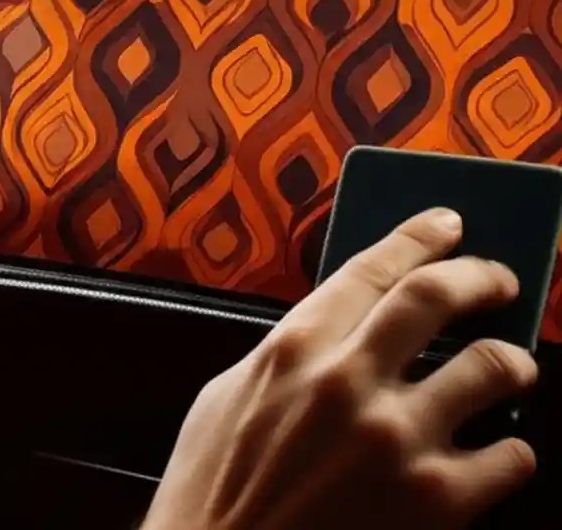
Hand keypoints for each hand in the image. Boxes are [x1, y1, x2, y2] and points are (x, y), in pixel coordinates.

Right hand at [143, 208, 537, 529]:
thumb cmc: (211, 494)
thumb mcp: (223, 401)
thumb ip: (281, 359)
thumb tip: (336, 331)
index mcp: (291, 349)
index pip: (370, 268)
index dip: (417, 237)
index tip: (446, 225)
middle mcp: (347, 382)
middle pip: (437, 297)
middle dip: (482, 277)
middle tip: (500, 281)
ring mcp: (396, 440)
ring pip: (494, 367)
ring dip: (513, 364)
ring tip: (512, 372)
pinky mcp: (436, 501)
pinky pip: (514, 455)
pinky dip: (512, 452)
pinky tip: (496, 456)